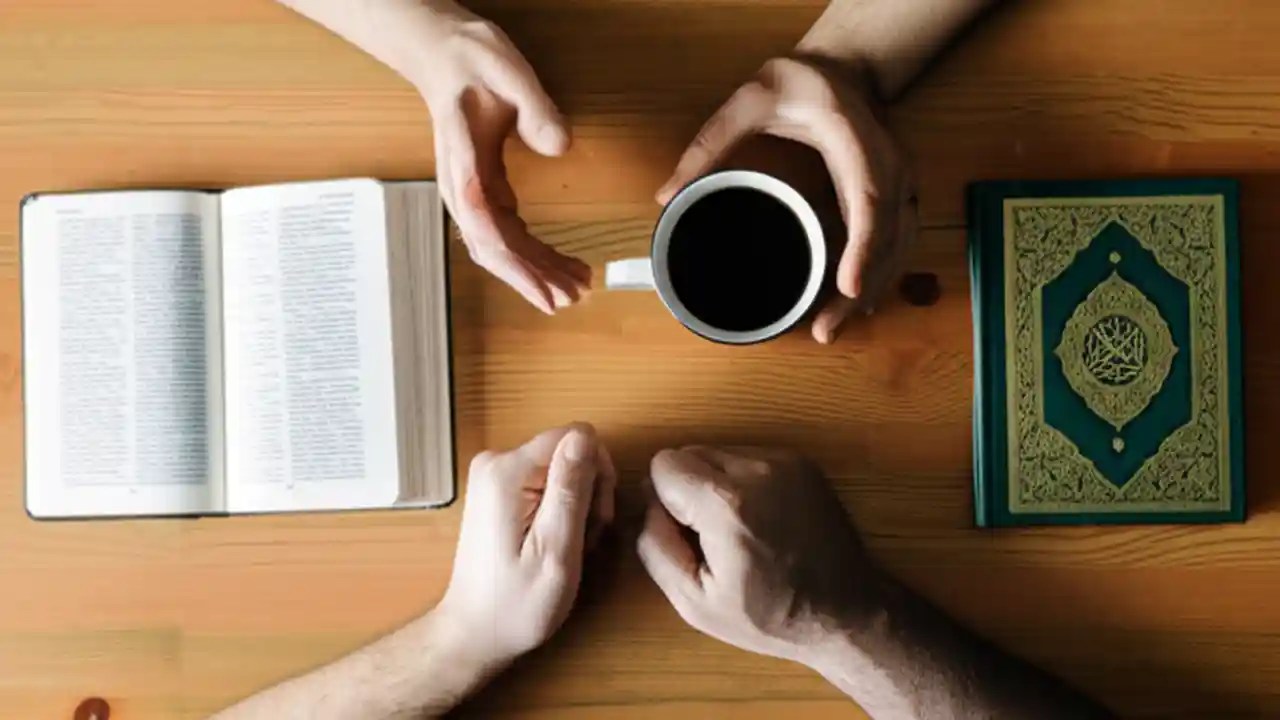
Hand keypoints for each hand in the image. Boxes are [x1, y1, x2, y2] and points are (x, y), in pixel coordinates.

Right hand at [404, 0, 589, 313]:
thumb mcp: (512, 76)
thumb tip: (560, 146)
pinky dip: (535, 252)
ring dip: (537, 270)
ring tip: (576, 287)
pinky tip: (560, 262)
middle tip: (572, 299)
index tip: (545, 294)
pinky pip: (509, 232)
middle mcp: (463, 190)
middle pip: (497, 250)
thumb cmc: (472, 63)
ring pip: (503, 247)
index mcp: (466, 169)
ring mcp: (472, 193)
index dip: (517, 268)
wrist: (444, 55)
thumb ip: (536, 111)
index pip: (488, 232)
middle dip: (534, 279)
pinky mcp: (485, 191)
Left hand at [438, 423, 616, 669]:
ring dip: (578, 505)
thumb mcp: (556, 550)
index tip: (596, 519)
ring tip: (572, 547)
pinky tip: (557, 542)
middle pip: (569, 451)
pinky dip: (560, 510)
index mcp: (507, 471)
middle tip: (586, 541)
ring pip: (562, 467)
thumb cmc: (518, 603)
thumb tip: (586, 436)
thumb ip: (570, 490)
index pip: (576, 436)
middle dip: (589, 492)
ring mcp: (494, 475)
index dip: (598, 473)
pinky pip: (545, 481)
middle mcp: (496, 461)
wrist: (475, 631)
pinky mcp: (497, 489)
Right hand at [636, 445, 881, 665]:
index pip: (664, 463)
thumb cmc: (769, 616)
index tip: (689, 534)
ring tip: (741, 529)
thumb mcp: (694, 603)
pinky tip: (763, 519)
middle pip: (690, 452)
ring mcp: (785, 461)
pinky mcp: (802, 463)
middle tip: (713, 536)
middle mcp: (757, 470)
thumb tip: (650, 503)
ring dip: (716, 482)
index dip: (666, 500)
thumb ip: (656, 546)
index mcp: (727, 505)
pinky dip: (744, 481)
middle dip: (689, 488)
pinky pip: (749, 457)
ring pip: (719, 452)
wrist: (847, 611)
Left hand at [657, 57, 916, 342]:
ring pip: (899, 244)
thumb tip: (664, 193)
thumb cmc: (800, 83)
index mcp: (853, 139)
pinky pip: (897, 240)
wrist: (846, 68)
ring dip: (871, 289)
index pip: (869, 198)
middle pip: (889, 235)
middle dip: (862, 286)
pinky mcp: (897, 195)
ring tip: (829, 326)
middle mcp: (888, 163)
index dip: (863, 246)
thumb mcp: (749, 100)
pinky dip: (879, 274)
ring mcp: (899, 180)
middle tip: (822, 329)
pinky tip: (854, 304)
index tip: (847, 286)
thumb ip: (708, 144)